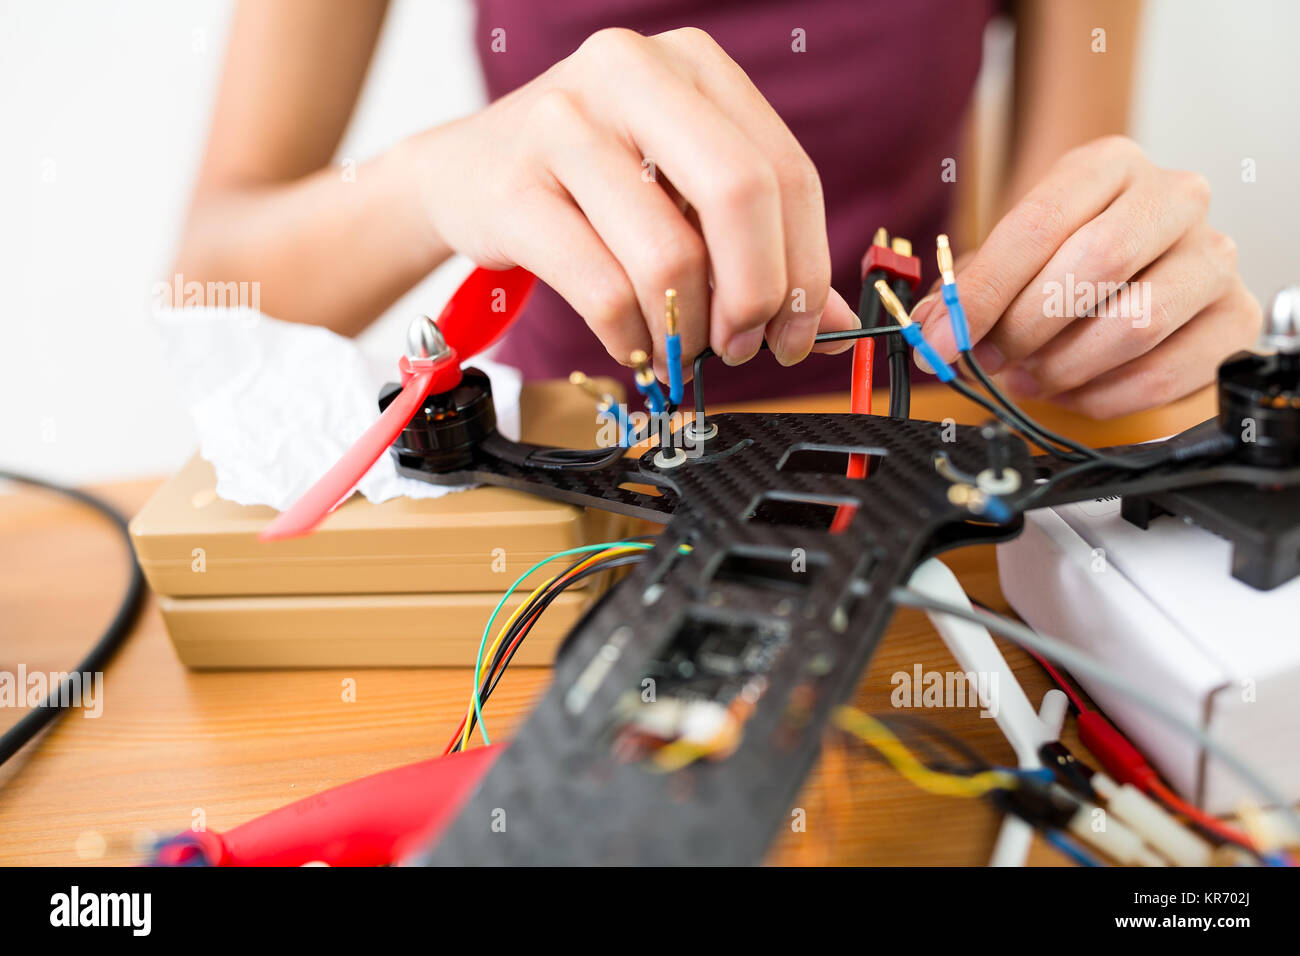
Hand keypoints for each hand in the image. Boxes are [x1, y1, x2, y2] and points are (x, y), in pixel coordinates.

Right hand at [404, 27, 857, 379]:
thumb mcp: (679, 189)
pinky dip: (631, 339)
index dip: (805, 268)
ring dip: (686, 331)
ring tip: (678, 349)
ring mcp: (564, 124)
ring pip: (669, 256)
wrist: (464, 173)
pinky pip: (604, 290)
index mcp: (691, 64)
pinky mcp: (513, 189)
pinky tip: (633, 345)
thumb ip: (757, 242)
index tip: (798, 333)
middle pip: (740, 194)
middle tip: (746, 347)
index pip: (786, 172)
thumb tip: (832, 322)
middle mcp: (630, 72)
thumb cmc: (589, 182)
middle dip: (756, 295)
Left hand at [911, 136, 1261, 418]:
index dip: (980, 291)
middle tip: (990, 358)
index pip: (1039, 225)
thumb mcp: (1016, 254)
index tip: (939, 338)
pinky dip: (1101, 397)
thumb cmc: (1070, 259)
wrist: (1148, 269)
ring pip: (1133, 325)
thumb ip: (971, 286)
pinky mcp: (1233, 318)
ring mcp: (1214, 257)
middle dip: (1026, 327)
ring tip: (1029, 375)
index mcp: (1110, 165)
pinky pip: (1160, 375)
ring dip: (1062, 367)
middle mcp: (1174, 198)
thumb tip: (931, 329)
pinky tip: (1074, 390)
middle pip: (1096, 265)